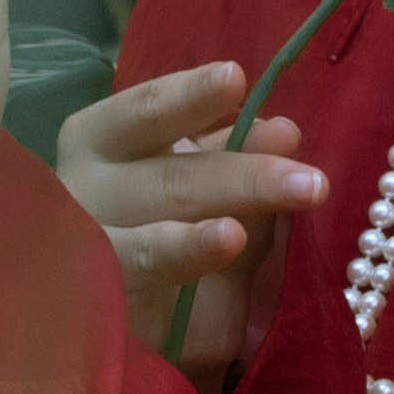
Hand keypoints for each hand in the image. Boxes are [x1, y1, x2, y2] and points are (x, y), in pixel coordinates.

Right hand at [58, 64, 326, 380]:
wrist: (120, 306)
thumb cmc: (162, 215)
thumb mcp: (201, 174)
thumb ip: (237, 155)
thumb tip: (284, 133)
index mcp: (100, 142)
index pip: (145, 112)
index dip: (190, 97)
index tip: (236, 79)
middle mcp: (82, 193)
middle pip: (166, 182)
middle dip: (241, 180)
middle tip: (311, 184)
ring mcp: (86, 259)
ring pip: (147, 247)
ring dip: (198, 241)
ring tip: (238, 234)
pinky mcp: (104, 314)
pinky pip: (149, 300)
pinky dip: (187, 281)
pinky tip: (222, 266)